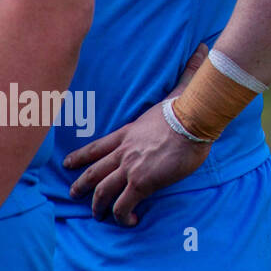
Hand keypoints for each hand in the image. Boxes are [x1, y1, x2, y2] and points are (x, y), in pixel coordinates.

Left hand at [62, 44, 212, 225]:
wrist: (193, 120)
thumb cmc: (188, 105)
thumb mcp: (181, 88)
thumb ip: (188, 71)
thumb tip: (203, 49)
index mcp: (128, 133)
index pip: (98, 146)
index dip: (81, 157)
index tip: (67, 164)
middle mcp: (124, 152)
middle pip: (94, 172)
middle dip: (81, 184)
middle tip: (73, 194)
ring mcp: (131, 168)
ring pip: (104, 192)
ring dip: (98, 206)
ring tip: (98, 216)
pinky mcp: (142, 182)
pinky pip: (125, 205)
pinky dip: (123, 216)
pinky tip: (130, 222)